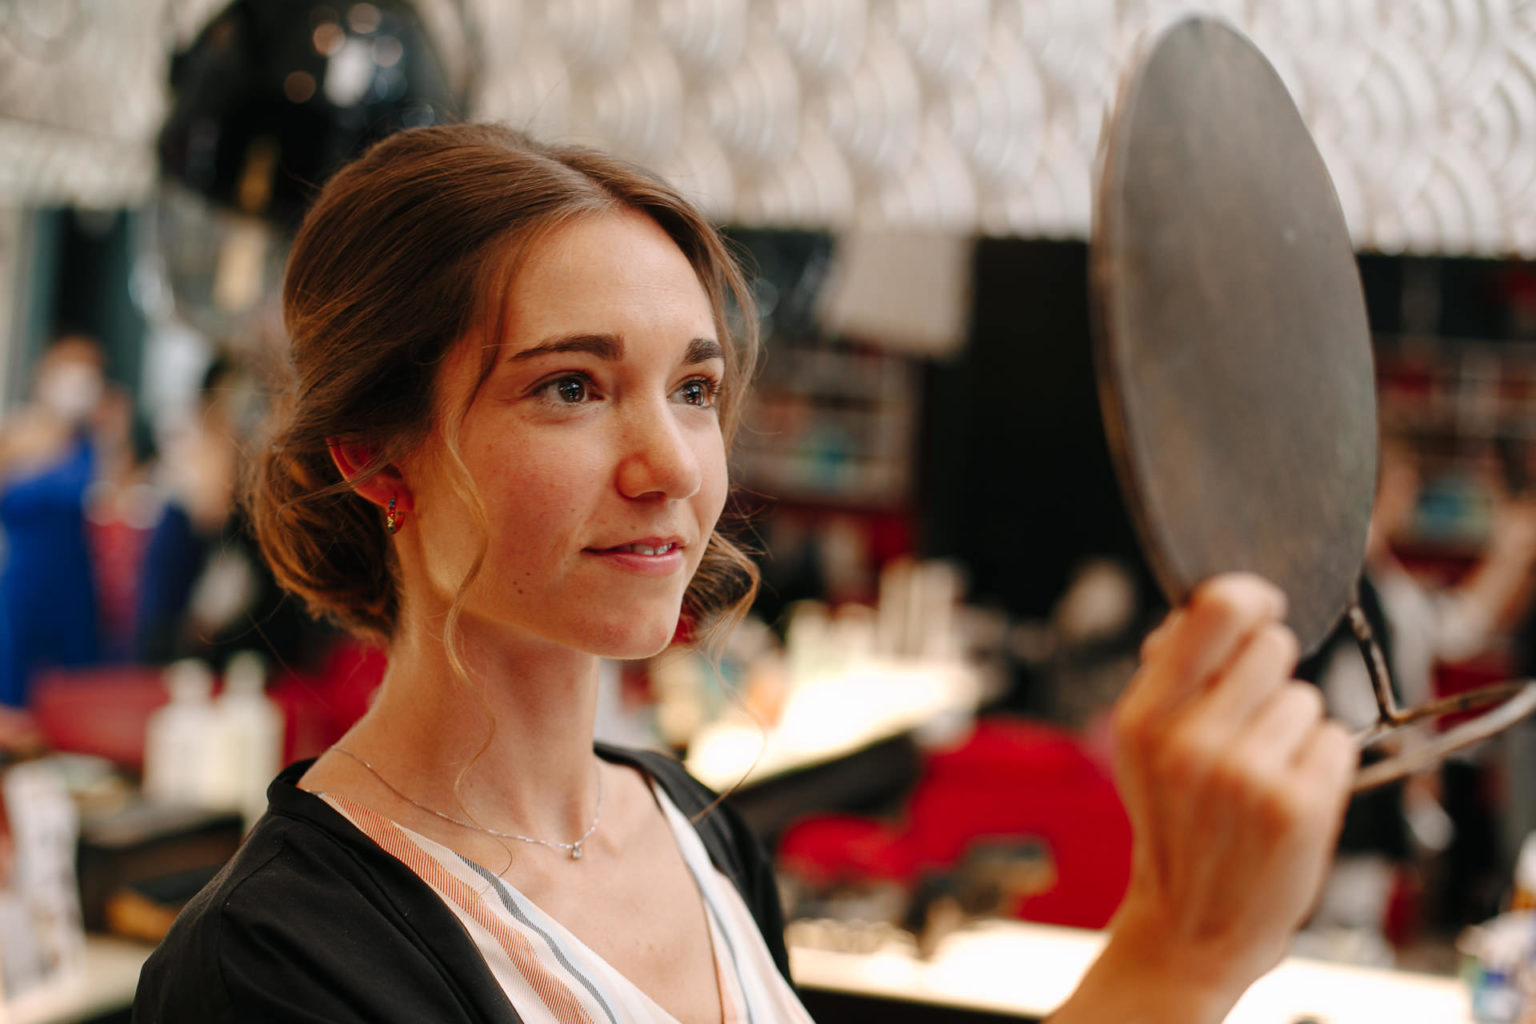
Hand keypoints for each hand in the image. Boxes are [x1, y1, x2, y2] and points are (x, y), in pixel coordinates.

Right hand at [1065, 574, 1354, 1021]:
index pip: (1213, 612)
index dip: (1247, 599)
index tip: (1259, 605)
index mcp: (1142, 719)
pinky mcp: (1299, 807)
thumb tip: (1201, 609)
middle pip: (1272, 646)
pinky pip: (1335, 739)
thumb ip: (1167, 675)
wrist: (1192, 924)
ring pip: (1305, 696)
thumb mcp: (1142, 748)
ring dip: (1293, 726)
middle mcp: (1190, 744)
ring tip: (1262, 769)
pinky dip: (1321, 763)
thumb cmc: (1176, 824)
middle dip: (1268, 672)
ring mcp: (1246, 776)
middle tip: (1250, 719)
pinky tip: (1288, 793)